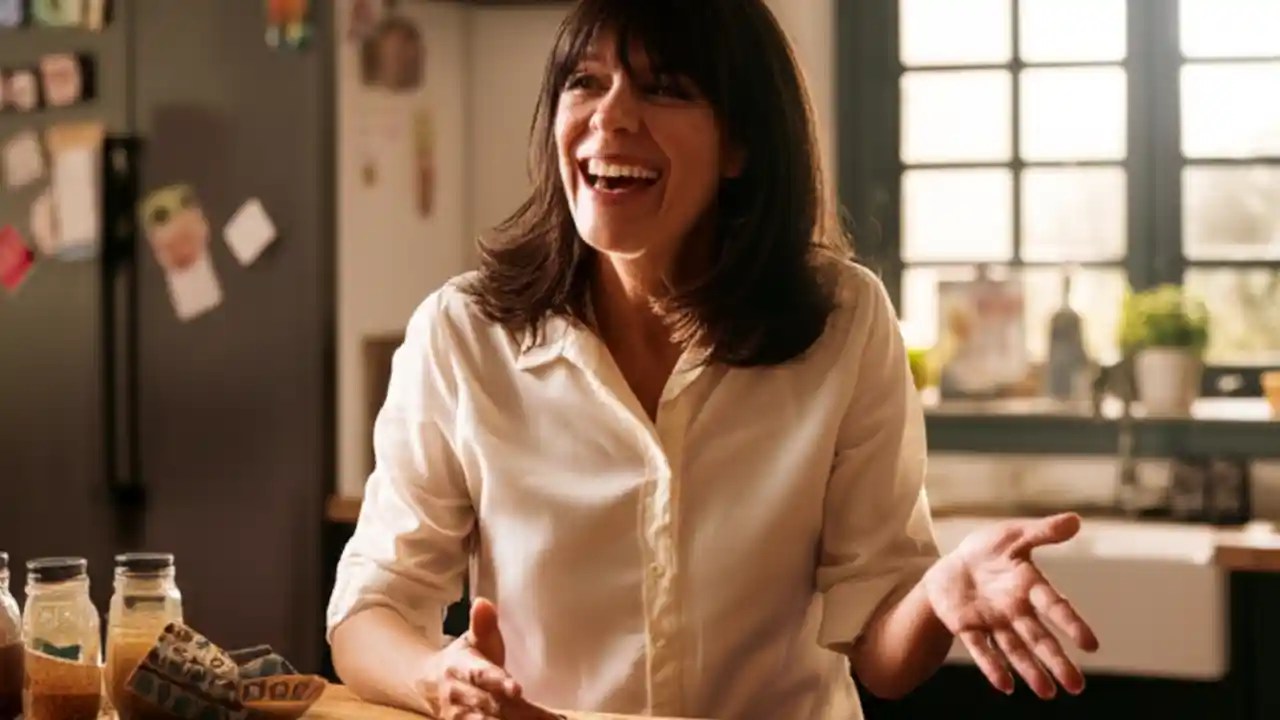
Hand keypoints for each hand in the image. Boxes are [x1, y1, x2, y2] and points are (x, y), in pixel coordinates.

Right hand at [425, 597, 522, 718]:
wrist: (430, 684)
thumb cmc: (465, 659)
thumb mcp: (474, 639)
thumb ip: (483, 624)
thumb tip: (483, 603)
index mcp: (461, 666)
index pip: (480, 674)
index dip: (498, 681)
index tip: (517, 689)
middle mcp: (457, 694)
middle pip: (486, 704)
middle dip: (511, 709)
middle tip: (535, 709)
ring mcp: (458, 715)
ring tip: (532, 719)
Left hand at [923, 513, 1099, 699]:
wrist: (953, 565)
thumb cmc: (990, 550)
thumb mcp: (1013, 535)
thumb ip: (1042, 532)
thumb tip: (1076, 520)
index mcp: (1029, 585)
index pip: (1054, 605)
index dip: (1071, 623)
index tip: (1091, 645)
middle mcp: (1015, 609)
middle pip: (1038, 637)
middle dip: (1056, 660)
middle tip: (1076, 686)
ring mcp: (993, 620)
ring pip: (1014, 648)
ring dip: (1030, 670)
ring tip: (1047, 692)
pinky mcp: (968, 627)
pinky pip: (981, 648)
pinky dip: (992, 666)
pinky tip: (1005, 686)